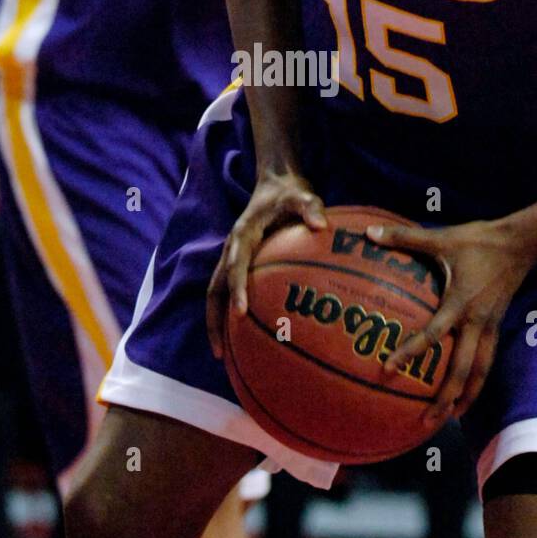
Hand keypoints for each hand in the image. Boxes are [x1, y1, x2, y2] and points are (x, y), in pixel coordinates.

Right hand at [207, 173, 326, 358]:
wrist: (276, 182)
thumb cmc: (290, 192)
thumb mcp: (303, 195)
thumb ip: (311, 208)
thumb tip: (322, 226)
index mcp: (242, 235)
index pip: (235, 266)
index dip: (237, 289)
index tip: (242, 313)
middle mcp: (231, 249)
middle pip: (214, 290)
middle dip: (215, 320)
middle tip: (221, 352)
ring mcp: (233, 258)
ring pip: (216, 294)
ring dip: (217, 323)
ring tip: (224, 355)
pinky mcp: (240, 264)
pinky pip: (229, 292)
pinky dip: (230, 314)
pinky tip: (246, 338)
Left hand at [365, 217, 536, 424]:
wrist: (520, 244)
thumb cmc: (479, 241)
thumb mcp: (441, 237)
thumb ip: (404, 237)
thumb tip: (369, 233)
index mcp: (459, 303)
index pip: (432, 335)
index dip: (410, 352)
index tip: (388, 369)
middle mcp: (475, 322)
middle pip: (462, 371)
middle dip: (445, 398)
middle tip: (427, 421)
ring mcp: (489, 327)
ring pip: (479, 372)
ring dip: (465, 397)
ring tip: (450, 419)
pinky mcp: (496, 327)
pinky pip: (487, 361)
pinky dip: (477, 381)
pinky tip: (467, 393)